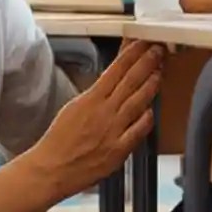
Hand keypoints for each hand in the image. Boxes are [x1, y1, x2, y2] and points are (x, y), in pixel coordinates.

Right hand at [27, 40, 164, 198]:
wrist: (52, 169)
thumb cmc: (58, 141)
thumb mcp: (73, 108)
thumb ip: (94, 95)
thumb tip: (110, 81)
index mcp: (90, 100)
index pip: (116, 70)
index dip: (132, 54)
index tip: (141, 43)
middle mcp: (104, 113)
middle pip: (130, 81)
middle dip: (146, 62)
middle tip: (157, 50)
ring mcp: (113, 131)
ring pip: (138, 101)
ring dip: (151, 84)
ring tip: (159, 72)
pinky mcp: (118, 150)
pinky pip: (138, 131)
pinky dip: (147, 118)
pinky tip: (152, 110)